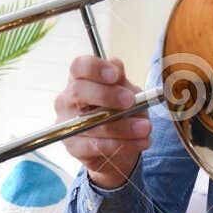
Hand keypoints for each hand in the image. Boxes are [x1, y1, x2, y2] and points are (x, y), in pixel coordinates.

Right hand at [55, 56, 150, 188]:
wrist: (118, 144)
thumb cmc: (119, 111)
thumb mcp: (125, 92)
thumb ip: (121, 80)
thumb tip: (116, 65)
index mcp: (79, 79)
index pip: (78, 67)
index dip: (95, 68)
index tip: (116, 75)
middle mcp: (67, 100)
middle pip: (79, 92)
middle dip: (107, 96)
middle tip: (131, 101)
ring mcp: (67, 125)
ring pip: (92, 123)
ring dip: (123, 126)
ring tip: (145, 128)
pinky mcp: (74, 147)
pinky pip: (96, 146)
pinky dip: (121, 144)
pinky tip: (140, 142)